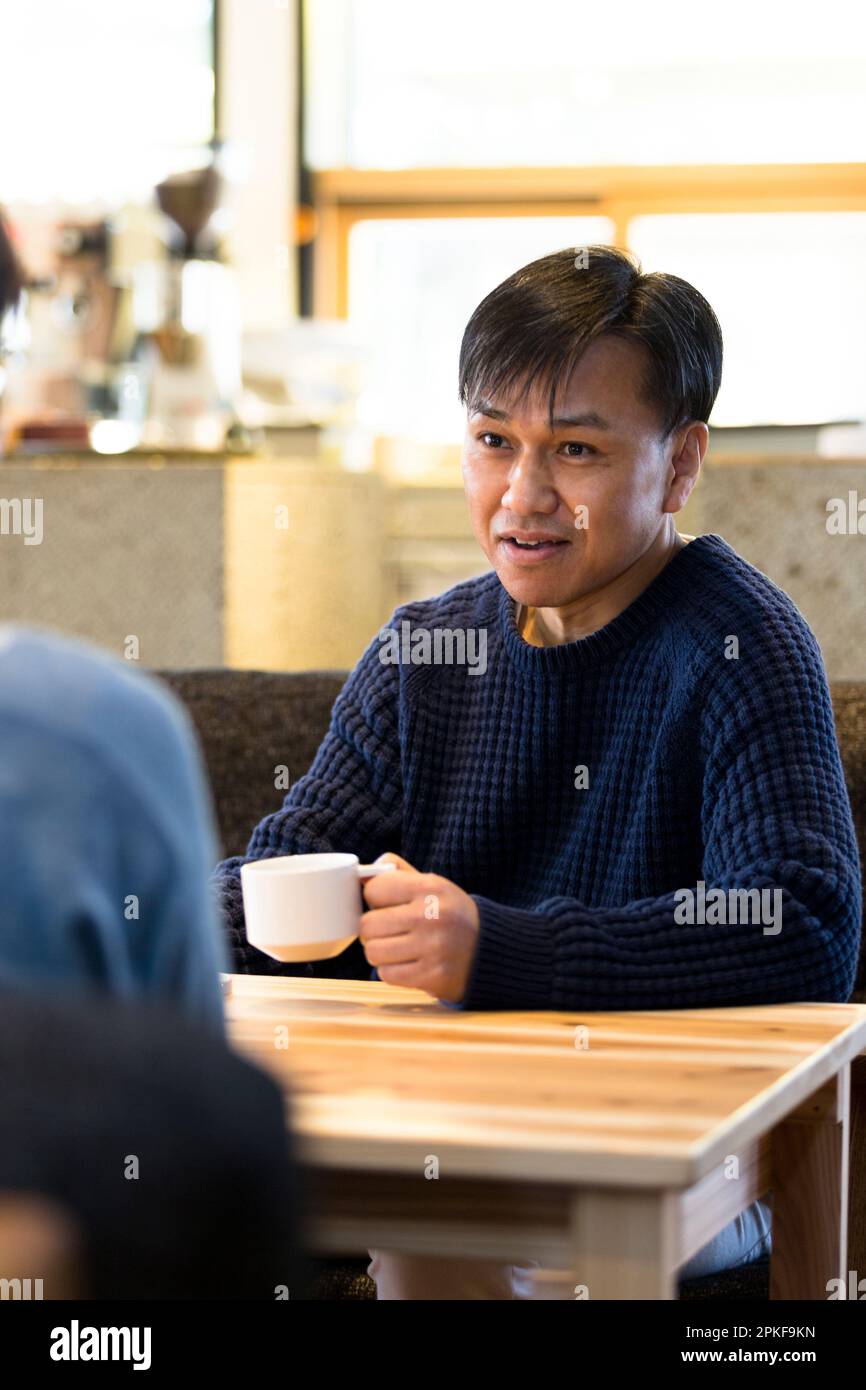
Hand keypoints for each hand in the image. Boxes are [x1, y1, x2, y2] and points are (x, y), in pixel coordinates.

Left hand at [360, 852, 479, 1003]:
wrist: (490, 951)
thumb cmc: (451, 915)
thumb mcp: (433, 885)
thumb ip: (398, 872)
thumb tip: (362, 874)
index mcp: (430, 887)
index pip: (374, 889)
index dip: (374, 899)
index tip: (386, 905)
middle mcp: (431, 915)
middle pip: (367, 924)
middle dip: (373, 930)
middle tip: (389, 930)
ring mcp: (432, 948)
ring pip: (373, 951)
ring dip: (381, 952)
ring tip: (398, 948)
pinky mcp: (432, 976)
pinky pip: (386, 974)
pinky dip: (392, 971)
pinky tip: (409, 963)